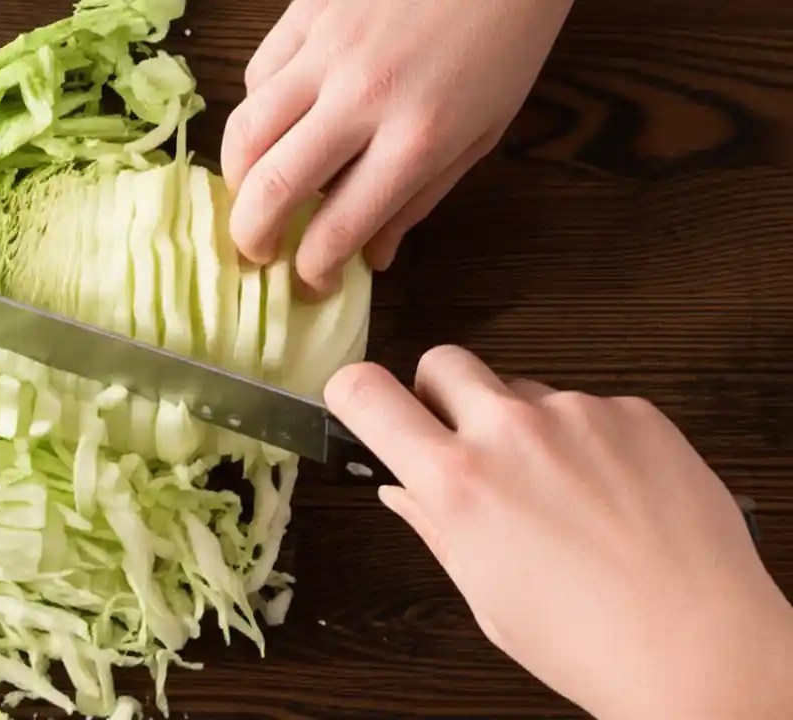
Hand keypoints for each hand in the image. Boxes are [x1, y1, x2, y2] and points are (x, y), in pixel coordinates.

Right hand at [223, 0, 572, 293]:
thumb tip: (372, 258)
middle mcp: (361, 99)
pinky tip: (275, 127)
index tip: (310, 284)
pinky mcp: (305, 13)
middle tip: (257, 254)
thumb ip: (421, 198)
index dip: (312, 271)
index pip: (337, 228)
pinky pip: (256, 76)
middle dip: (251, 237)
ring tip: (251, 198)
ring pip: (245, 132)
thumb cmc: (503, 43)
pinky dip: (256, 113)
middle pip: (272, 186)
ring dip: (237, 180)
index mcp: (417, 139)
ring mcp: (325, 52)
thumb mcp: (481, 134)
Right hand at [325, 346, 792, 718]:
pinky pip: (587, 406)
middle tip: (461, 443)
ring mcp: (577, 414)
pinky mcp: (634, 411)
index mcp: (457, 482)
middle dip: (438, 394)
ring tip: (557, 493)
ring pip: (521, 390)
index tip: (360, 402)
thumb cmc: (589, 639)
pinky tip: (607, 494)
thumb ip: (434, 525)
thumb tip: (400, 488)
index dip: (352, 392)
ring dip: (522, 425)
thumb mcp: (484, 593)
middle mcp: (512, 432)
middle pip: (443, 361)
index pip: (367, 392)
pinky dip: (586, 440)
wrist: (699, 646)